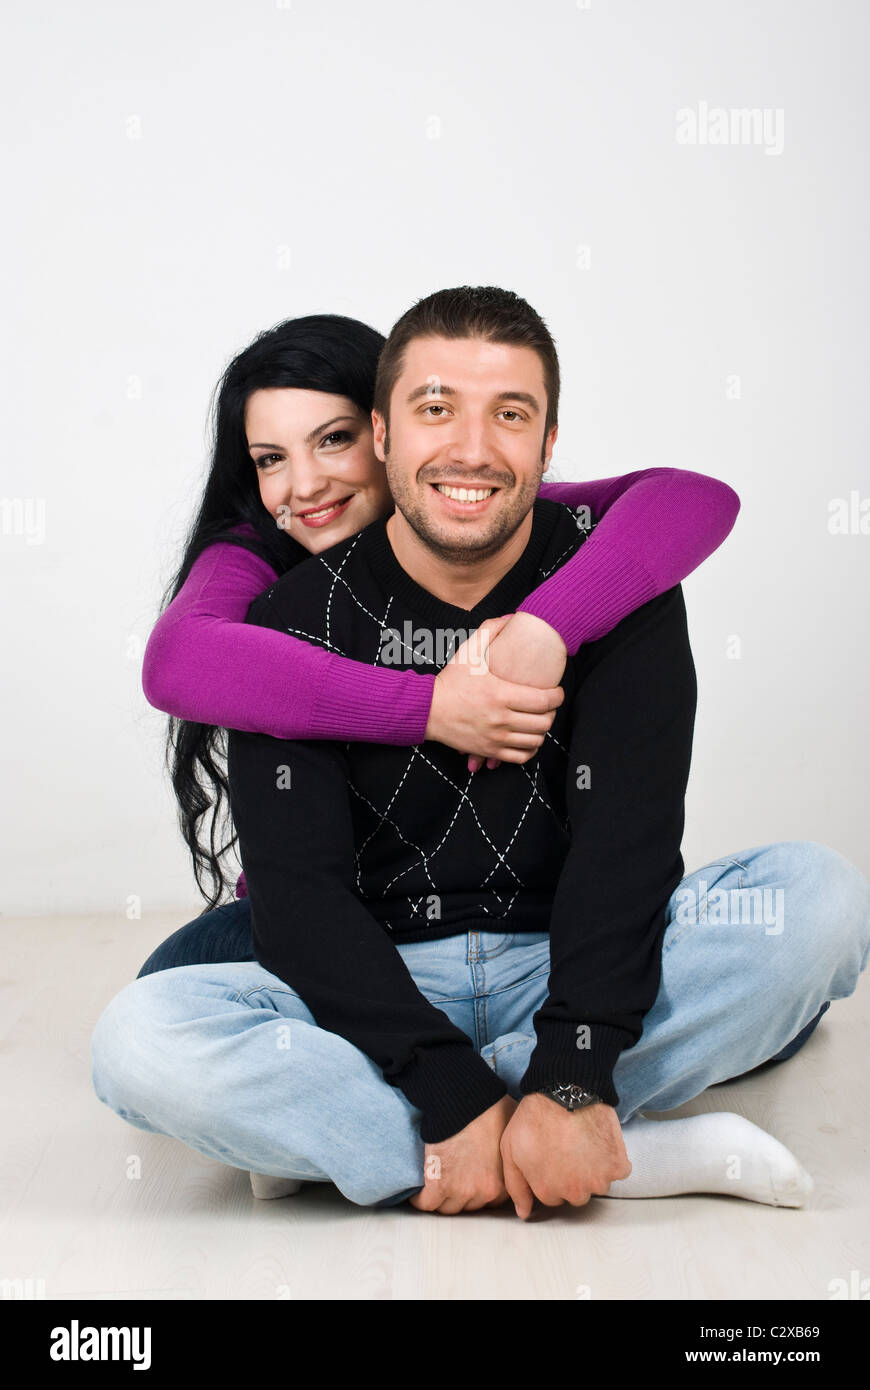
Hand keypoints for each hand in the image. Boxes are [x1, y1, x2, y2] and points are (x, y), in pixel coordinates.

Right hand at [408, 1094, 517, 1214]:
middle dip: (462, 1195)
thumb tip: (513, 1154)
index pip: (492, 1200)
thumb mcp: (512, 1133)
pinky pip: (426, 1203)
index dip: (480, 1189)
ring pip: (448, 1208)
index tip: (471, 1182)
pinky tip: (419, 1192)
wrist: (464, 1100)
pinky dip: (420, 1199)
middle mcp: (484, 1191)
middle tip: (453, 1181)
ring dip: (441, 1199)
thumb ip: (511, 1154)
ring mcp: (461, 1190)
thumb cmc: (488, 1109)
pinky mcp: (438, 1184)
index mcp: (504, 1181)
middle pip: (469, 1206)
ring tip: (435, 1188)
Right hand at [426, 616, 563, 766]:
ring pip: (535, 741)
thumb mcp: (468, 652)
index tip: (557, 691)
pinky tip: (528, 738)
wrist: (428, 711)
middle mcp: (501, 719)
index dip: (558, 696)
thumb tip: (512, 617)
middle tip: (548, 705)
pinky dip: (530, 749)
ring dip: (542, 731)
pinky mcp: (489, 751)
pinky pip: (521, 757)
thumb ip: (490, 630)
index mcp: (500, 694)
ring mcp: (496, 738)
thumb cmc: (450, 681)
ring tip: (539, 720)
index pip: (544, 700)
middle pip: (543, 722)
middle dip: (552, 713)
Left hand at [500, 1093, 630, 1218]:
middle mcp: (575, 1193)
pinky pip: (618, 1171)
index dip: (549, 1175)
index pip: (551, 1196)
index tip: (549, 1156)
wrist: (565, 1090)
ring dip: (593, 1169)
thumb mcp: (510, 1150)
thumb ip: (516, 1186)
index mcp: (548, 1191)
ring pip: (597, 1184)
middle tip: (566, 1148)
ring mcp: (598, 1180)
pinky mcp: (618, 1166)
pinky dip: (611, 1159)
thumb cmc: (535, 1117)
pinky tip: (598, 1141)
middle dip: (571, 1176)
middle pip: (575, 1193)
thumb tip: (524, 1214)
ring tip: (582, 1142)